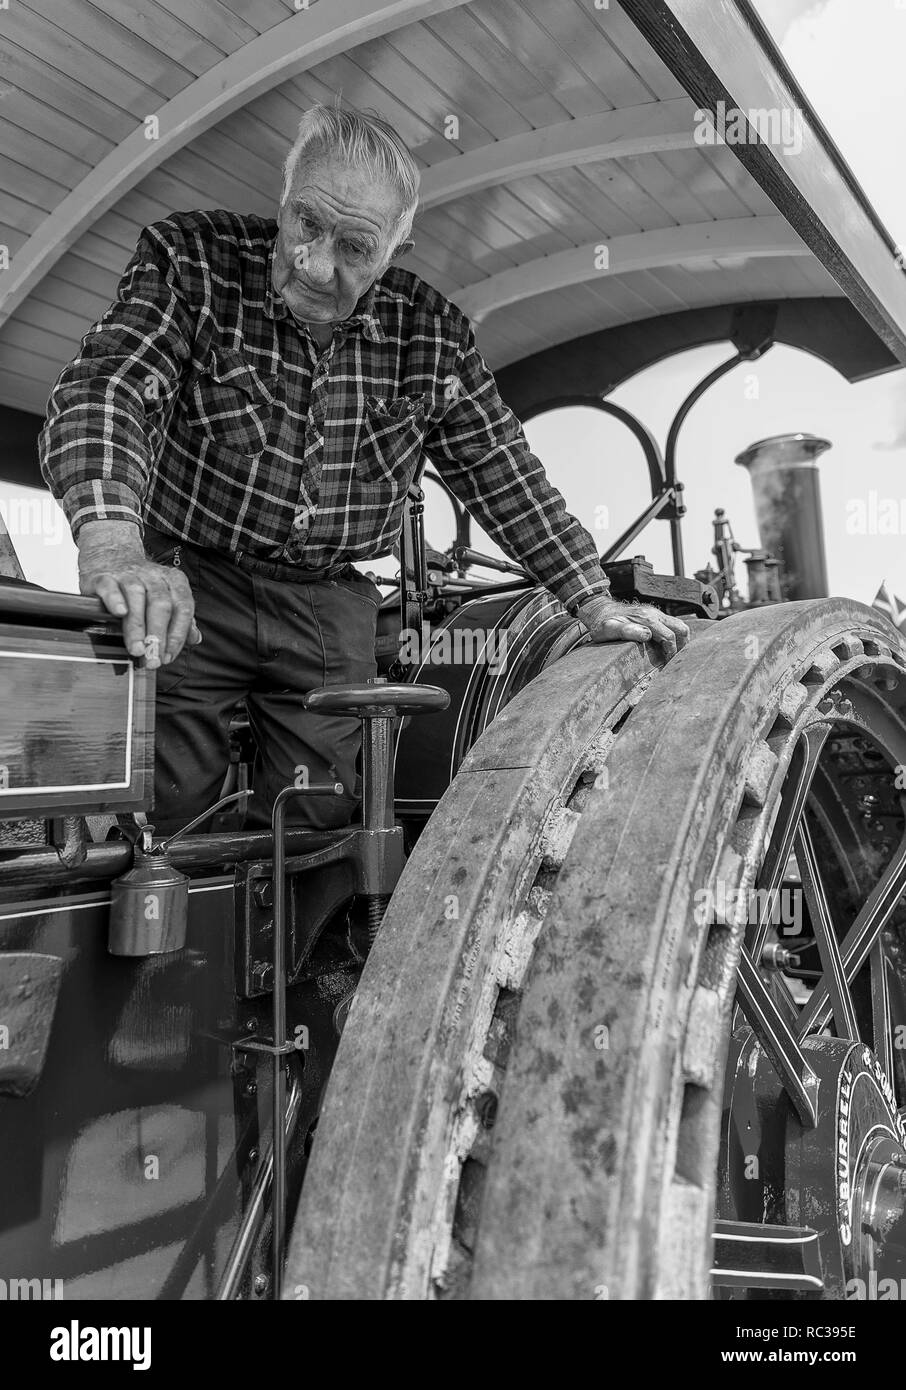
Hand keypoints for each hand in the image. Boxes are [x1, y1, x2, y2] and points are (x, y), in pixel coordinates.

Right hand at [77, 521, 201, 668]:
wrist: (111, 554)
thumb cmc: (141, 584)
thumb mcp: (165, 597)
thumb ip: (180, 619)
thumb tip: (195, 639)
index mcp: (174, 581)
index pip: (183, 608)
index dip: (177, 635)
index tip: (168, 657)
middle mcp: (153, 576)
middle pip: (161, 605)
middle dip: (158, 636)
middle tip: (152, 658)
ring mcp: (128, 574)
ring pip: (137, 598)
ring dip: (137, 626)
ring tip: (136, 649)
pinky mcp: (105, 576)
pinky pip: (111, 587)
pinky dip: (116, 600)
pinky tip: (120, 614)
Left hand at [574, 595, 689, 658]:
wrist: (598, 610)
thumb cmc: (601, 623)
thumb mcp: (609, 629)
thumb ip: (627, 631)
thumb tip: (647, 635)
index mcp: (646, 619)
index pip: (670, 637)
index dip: (671, 654)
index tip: (665, 667)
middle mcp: (654, 614)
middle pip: (681, 629)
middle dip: (681, 647)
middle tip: (673, 662)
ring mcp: (656, 613)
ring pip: (679, 626)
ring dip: (680, 641)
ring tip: (671, 657)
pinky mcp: (654, 615)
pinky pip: (672, 625)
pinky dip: (674, 637)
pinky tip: (665, 648)